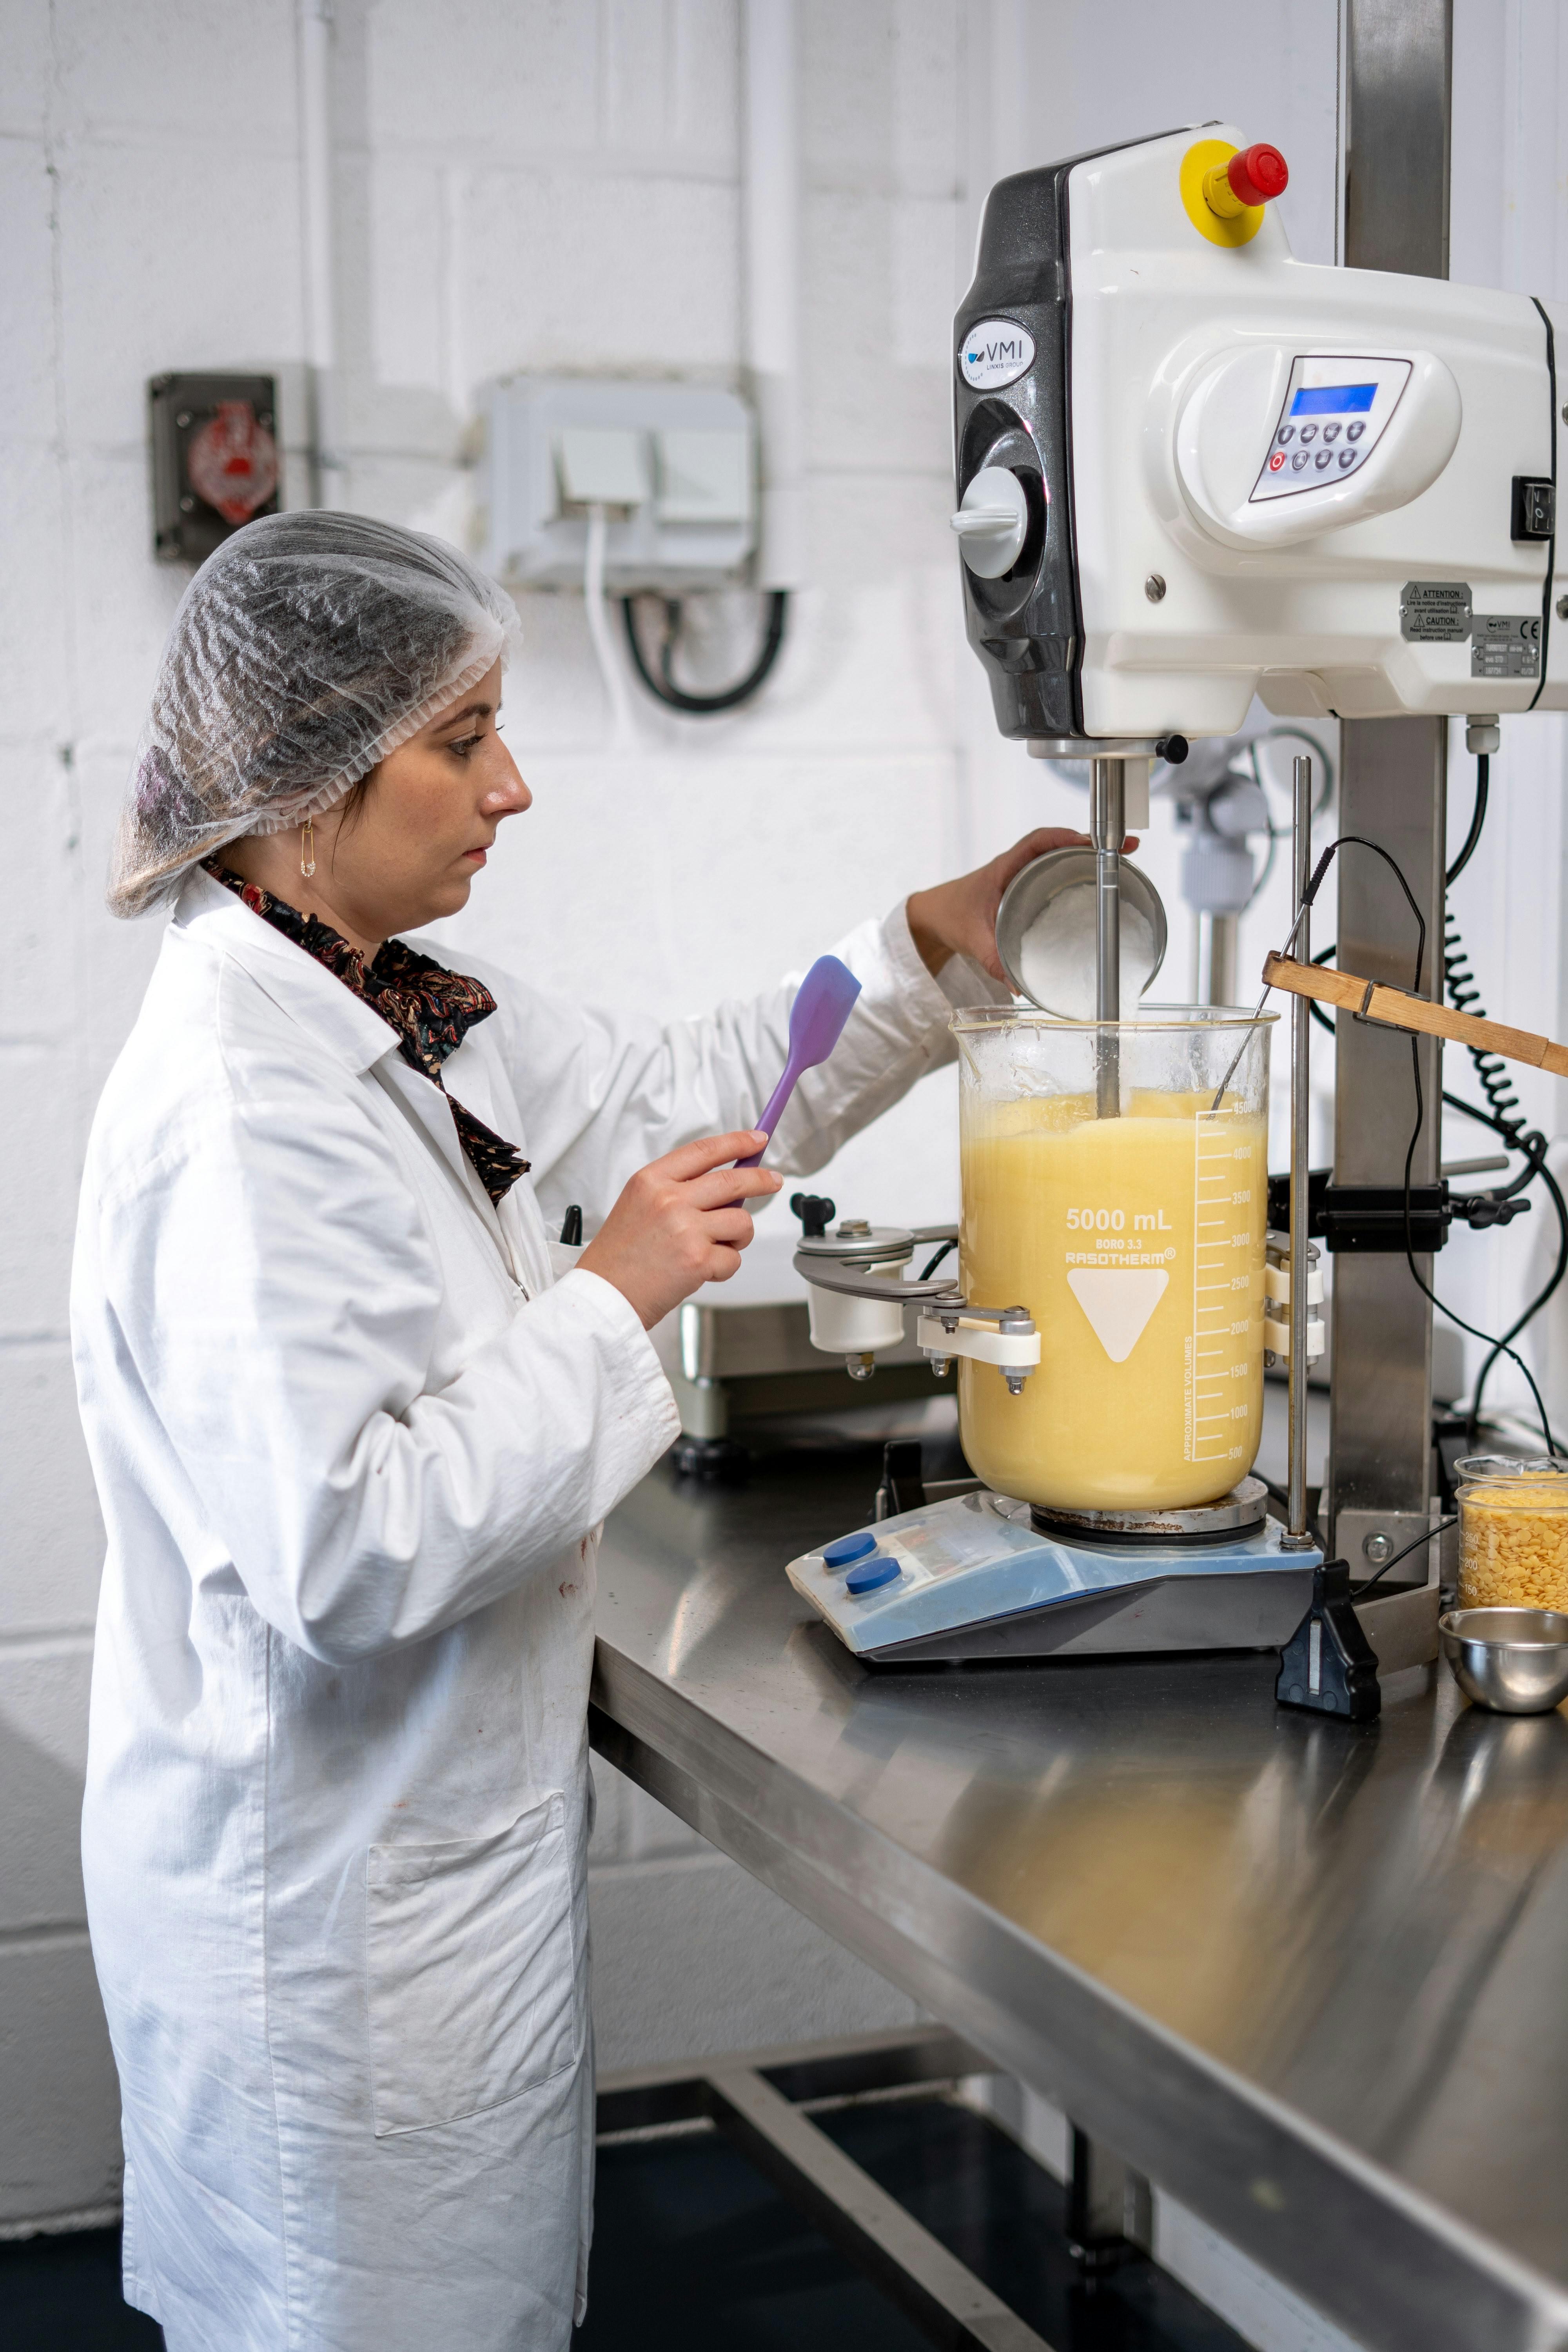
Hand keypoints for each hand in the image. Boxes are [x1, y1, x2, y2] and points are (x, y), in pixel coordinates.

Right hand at [577, 1132, 782, 1328]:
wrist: (603, 1296)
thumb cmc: (619, 1257)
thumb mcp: (638, 1205)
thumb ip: (677, 1189)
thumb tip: (725, 1183)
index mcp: (651, 1181)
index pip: (704, 1151)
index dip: (737, 1142)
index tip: (756, 1139)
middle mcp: (669, 1199)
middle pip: (733, 1179)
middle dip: (761, 1179)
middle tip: (772, 1181)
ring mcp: (686, 1228)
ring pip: (741, 1221)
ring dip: (737, 1237)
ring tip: (715, 1248)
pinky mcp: (698, 1259)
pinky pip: (734, 1258)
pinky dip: (724, 1268)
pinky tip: (701, 1272)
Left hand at [906, 825, 1139, 984]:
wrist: (936, 914)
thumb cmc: (951, 916)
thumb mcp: (972, 939)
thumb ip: (993, 961)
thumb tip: (1018, 985)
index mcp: (1003, 867)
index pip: (1037, 842)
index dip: (1065, 838)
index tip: (1090, 842)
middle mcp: (1017, 865)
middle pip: (1060, 844)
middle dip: (1093, 843)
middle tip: (1126, 848)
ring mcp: (1024, 874)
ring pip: (1061, 857)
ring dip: (1090, 855)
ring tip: (1124, 859)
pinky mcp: (1029, 886)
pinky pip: (1056, 872)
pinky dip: (1078, 871)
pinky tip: (1100, 880)